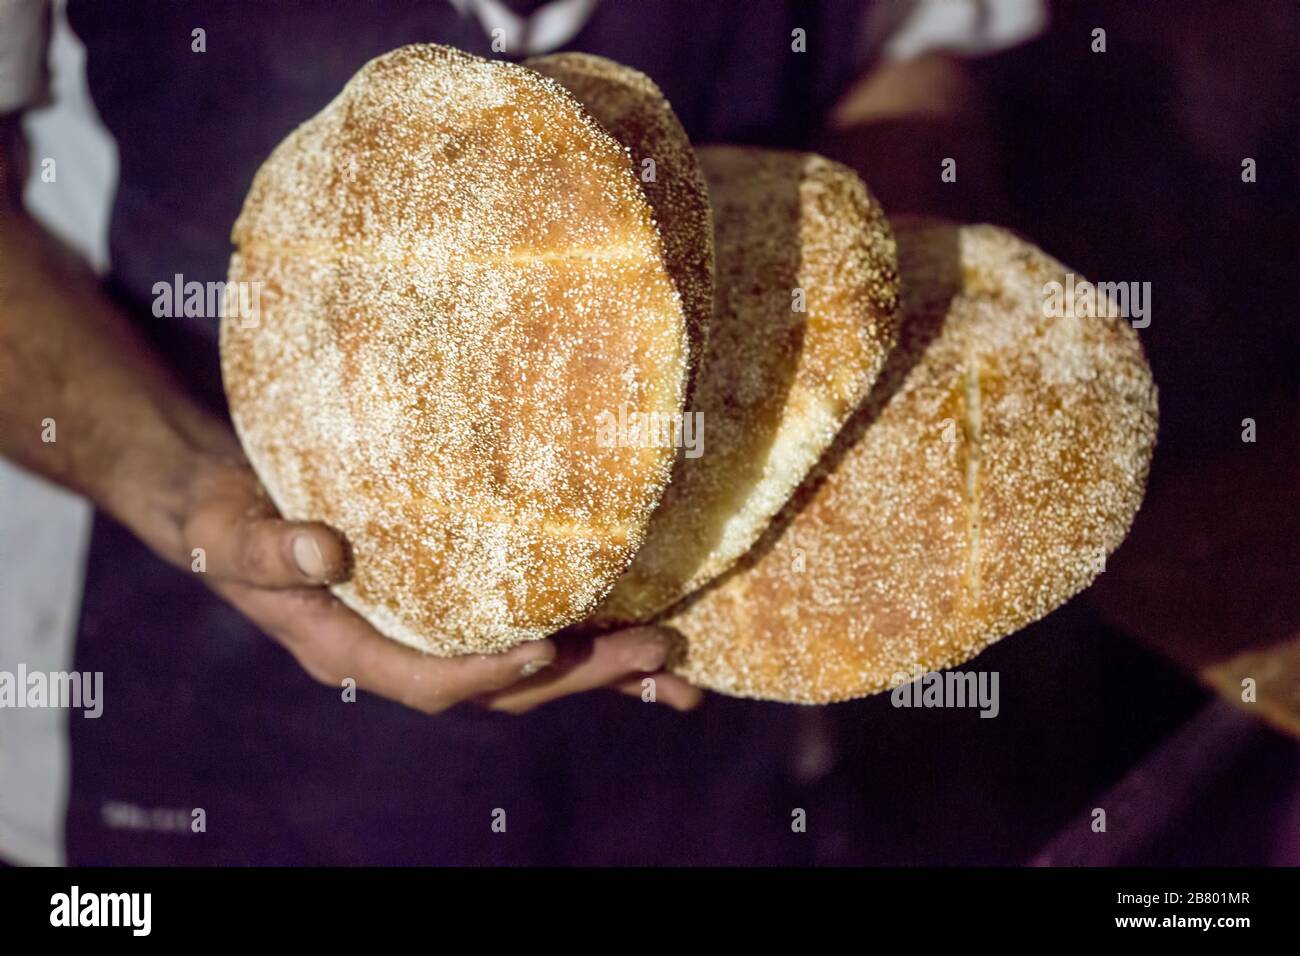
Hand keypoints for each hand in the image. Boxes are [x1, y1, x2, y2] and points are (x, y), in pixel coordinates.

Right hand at [175, 454, 703, 714]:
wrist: (235, 504)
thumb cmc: (226, 516)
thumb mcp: (230, 529)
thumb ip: (267, 550)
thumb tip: (325, 552)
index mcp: (348, 648)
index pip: (429, 679)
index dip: (487, 672)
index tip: (547, 651)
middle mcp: (401, 653)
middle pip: (501, 686)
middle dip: (580, 675)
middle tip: (657, 655)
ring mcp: (433, 636)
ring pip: (527, 671)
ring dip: (601, 671)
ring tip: (675, 668)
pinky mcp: (455, 605)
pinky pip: (526, 632)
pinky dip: (584, 639)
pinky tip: (638, 633)